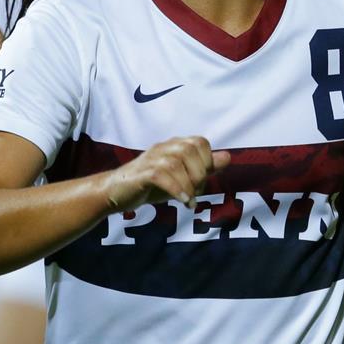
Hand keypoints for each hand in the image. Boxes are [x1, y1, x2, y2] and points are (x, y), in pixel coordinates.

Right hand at [102, 135, 232, 211]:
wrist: (115, 193)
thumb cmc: (150, 185)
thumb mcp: (182, 177)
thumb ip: (204, 167)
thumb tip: (228, 157)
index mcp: (174, 146)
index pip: (200, 142)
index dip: (208, 161)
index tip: (203, 181)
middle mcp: (163, 148)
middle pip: (190, 149)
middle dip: (199, 174)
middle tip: (196, 193)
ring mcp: (150, 159)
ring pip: (176, 162)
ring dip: (188, 185)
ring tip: (189, 201)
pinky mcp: (141, 173)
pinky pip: (161, 175)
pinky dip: (176, 189)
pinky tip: (182, 201)